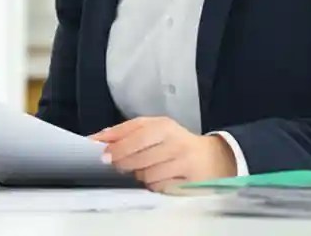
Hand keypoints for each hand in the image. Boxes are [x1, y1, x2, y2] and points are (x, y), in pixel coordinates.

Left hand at [91, 116, 236, 191]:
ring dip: (139, 175)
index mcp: (163, 125)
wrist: (211, 158)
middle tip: (117, 165)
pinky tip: (157, 178)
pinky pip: (159, 186)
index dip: (115, 143)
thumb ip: (126, 132)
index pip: (135, 132)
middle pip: (138, 155)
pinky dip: (153, 184)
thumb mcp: (154, 130)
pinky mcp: (188, 180)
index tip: (100, 152)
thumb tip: (98, 138)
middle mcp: (174, 140)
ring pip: (146, 174)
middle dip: (122, 162)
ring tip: (143, 170)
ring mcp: (183, 160)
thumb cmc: (174, 143)